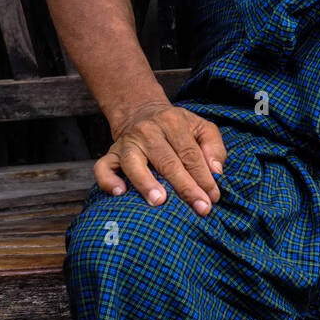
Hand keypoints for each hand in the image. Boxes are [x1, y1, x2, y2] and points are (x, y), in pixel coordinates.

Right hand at [94, 101, 226, 214]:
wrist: (140, 111)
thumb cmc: (177, 127)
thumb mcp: (200, 127)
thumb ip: (213, 147)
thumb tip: (216, 172)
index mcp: (173, 123)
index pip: (191, 153)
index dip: (204, 177)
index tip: (213, 198)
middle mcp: (149, 131)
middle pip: (167, 161)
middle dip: (185, 187)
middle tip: (200, 208)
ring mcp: (127, 143)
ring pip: (133, 163)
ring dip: (146, 183)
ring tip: (159, 202)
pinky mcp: (110, 154)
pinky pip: (103, 167)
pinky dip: (108, 181)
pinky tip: (120, 194)